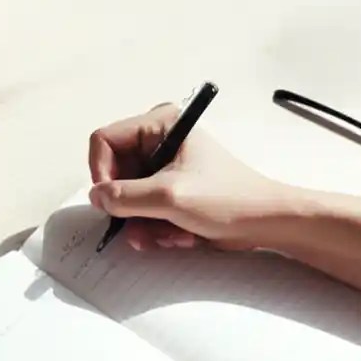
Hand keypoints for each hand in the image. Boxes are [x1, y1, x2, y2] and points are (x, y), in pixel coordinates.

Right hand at [87, 103, 292, 250]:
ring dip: (143, 223)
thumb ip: (124, 196)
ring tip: (171, 234)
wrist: (266, 223)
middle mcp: (158, 141)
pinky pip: (142, 210)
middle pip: (114, 172)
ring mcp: (163, 167)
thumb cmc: (227, 200)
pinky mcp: (168, 190)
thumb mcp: (169, 197)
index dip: (101, 172)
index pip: (105, 140)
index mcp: (161, 125)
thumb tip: (95, 197)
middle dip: (129, 206)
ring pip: (126, 197)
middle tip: (145, 226)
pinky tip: (179, 235)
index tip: (111, 200)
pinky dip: (155, 228)